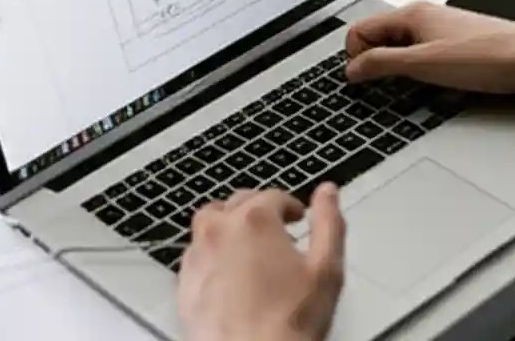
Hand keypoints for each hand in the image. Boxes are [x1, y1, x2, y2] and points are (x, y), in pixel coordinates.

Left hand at [178, 186, 345, 340]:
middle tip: (277, 229)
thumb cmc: (288, 322)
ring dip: (230, 225)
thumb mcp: (326, 269)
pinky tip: (230, 273)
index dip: (290, 205)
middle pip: (237, 202)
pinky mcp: (184, 281)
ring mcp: (198, 254)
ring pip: (210, 222)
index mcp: (255, 220)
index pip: (273, 196)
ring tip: (250, 246)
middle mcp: (220, 230)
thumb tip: (328, 192)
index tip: (298, 217)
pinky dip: (212, 253)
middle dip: (259, 210)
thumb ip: (329, 223)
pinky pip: (196, 253)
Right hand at [345, 1, 514, 94]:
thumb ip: (381, 64)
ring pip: (401, 47)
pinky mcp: (455, 42)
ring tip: (416, 84)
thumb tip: (352, 68)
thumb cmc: (484, 57)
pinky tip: (436, 82)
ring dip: (399, 67)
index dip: (355, 57)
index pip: (360, 30)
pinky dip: (420, 69)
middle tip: (388, 86)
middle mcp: (424, 15)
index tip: (363, 80)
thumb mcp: (422, 64)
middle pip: (379, 37)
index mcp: (411, 14)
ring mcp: (440, 28)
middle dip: (376, 62)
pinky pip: (422, 53)